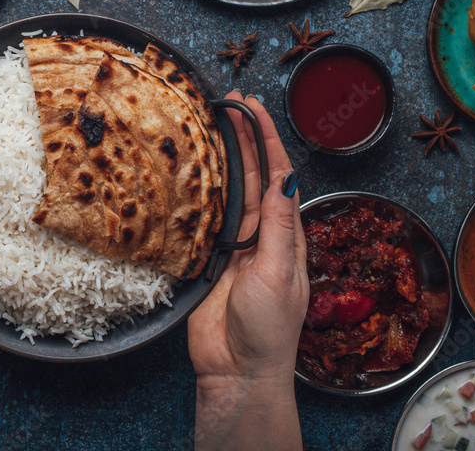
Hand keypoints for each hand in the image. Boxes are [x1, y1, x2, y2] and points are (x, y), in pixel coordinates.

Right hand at [189, 94, 307, 450]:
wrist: (238, 371)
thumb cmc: (268, 330)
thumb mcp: (279, 273)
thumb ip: (279, 226)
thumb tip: (285, 178)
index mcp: (286, 234)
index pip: (279, 175)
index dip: (267, 139)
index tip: (253, 109)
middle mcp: (260, 234)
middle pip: (252, 175)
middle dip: (244, 139)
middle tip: (230, 104)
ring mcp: (232, 246)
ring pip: (227, 192)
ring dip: (221, 160)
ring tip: (209, 126)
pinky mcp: (205, 260)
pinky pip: (201, 219)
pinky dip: (196, 194)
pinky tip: (188, 173)